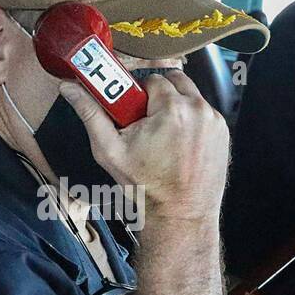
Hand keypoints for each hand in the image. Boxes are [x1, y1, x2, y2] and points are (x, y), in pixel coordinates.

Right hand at [57, 70, 228, 223]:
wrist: (180, 215)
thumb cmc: (145, 186)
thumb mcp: (110, 150)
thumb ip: (91, 113)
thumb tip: (70, 88)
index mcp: (171, 108)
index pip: (153, 79)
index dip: (140, 96)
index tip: (135, 114)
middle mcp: (198, 110)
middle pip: (175, 81)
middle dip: (159, 97)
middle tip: (147, 123)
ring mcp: (214, 121)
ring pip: (191, 95)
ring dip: (176, 106)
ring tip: (163, 134)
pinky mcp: (223, 132)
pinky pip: (204, 112)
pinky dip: (191, 120)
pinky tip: (179, 143)